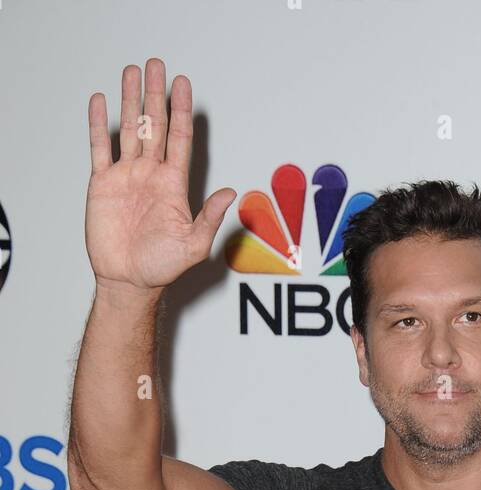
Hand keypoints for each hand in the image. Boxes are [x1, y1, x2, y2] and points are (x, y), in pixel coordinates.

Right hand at [85, 57, 235, 292]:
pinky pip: (100, 148)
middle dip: (156, 95)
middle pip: (154, 125)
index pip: (179, 138)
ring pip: (128, 129)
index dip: (181, 111)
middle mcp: (150, 174)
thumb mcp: (194, 245)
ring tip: (131, 72)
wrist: (129, 281)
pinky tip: (99, 102)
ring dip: (130, 100)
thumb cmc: (162, 267)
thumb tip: (230, 193)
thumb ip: (210, 218)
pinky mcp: (103, 184)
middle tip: (156, 64)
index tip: (183, 84)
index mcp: (173, 184)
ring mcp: (126, 176)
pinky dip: (98, 125)